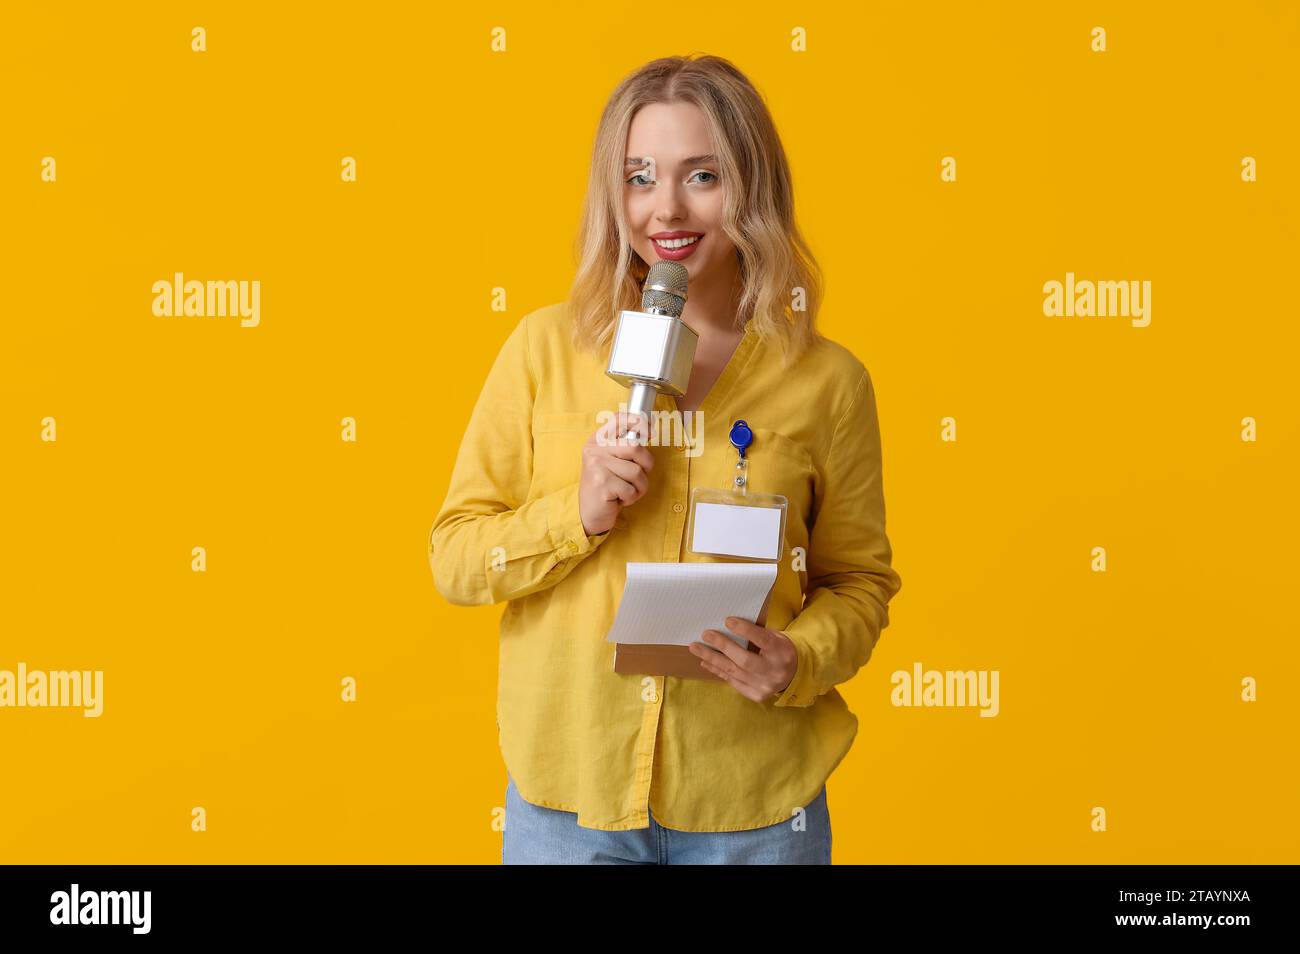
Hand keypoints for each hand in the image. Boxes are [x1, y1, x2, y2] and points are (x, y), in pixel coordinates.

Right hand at [579, 411, 654, 535]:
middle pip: (635, 447)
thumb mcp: (610, 461)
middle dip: (646, 465)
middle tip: (638, 477)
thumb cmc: (606, 486)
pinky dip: (632, 498)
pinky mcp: (602, 485)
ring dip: (639, 486)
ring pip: (637, 471)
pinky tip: (619, 499)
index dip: (639, 421)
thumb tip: (648, 429)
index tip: (650, 432)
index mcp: (597, 440)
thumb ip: (624, 446)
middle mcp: (595, 450)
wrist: (589, 513)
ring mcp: (597, 466)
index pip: (618, 419)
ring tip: (626, 491)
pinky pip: (632, 489)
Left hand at [688, 616, 797, 702]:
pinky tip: (705, 662)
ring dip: (712, 659)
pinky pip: (732, 682)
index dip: (745, 630)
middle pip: (745, 660)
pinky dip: (717, 671)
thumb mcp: (776, 637)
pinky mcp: (756, 695)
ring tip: (696, 648)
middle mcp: (774, 671)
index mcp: (782, 652)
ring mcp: (765, 686)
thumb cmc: (779, 649)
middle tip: (705, 634)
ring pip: (734, 672)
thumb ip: (757, 633)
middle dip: (723, 646)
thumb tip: (727, 625)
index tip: (727, 620)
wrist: (795, 674)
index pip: (763, 640)